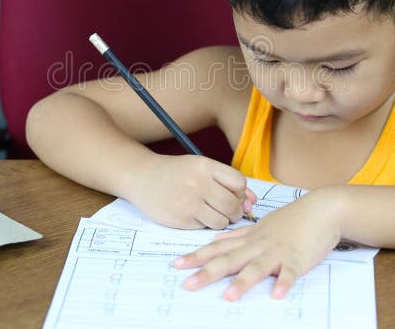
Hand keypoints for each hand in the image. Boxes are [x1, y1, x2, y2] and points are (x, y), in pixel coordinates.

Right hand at [129, 154, 256, 229]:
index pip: (239, 183)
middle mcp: (198, 184)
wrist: (142, 177)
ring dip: (221, 220)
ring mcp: (188, 203)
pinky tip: (194, 214)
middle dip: (235, 211)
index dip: (240, 192)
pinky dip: (204, 223)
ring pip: (221, 221)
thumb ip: (227, 182)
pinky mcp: (180, 220)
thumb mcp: (201, 167)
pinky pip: (204, 227)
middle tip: (227, 210)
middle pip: (232, 205)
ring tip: (210, 211)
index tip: (233, 194)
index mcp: (205, 166)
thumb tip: (252, 202)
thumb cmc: (176, 172)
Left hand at [172, 187, 341, 299]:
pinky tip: (277, 295)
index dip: (196, 256)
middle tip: (188, 285)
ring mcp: (278, 251)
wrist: (321, 209)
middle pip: (229, 259)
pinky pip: (290, 272)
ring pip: (257, 267)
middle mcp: (258, 245)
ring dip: (243, 282)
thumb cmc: (292, 219)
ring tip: (228, 297)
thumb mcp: (261, 225)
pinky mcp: (298, 258)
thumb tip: (218, 237)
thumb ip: (240, 234)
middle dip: (207, 273)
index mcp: (249, 238)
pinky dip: (284, 283)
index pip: (217, 247)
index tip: (176, 265)